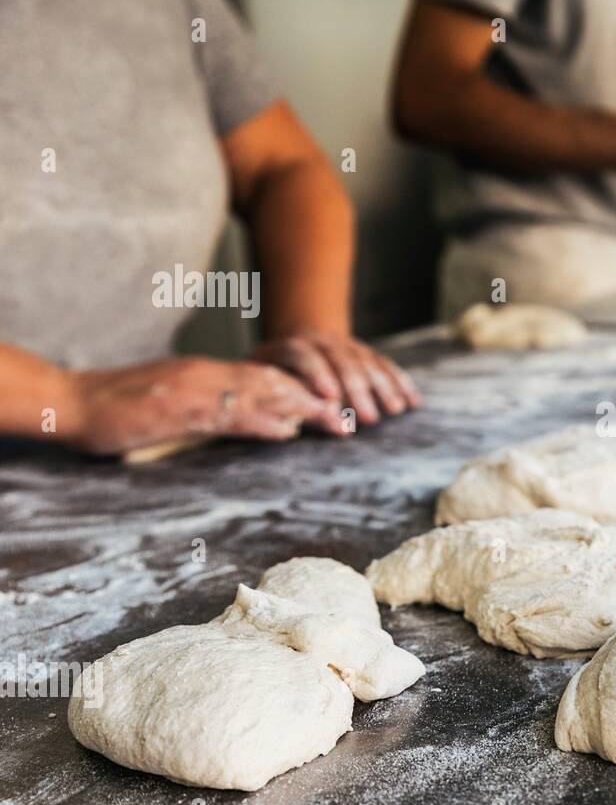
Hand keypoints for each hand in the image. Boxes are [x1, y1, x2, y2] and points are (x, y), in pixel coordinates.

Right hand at [65, 358, 341, 454]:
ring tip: (336, 422)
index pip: (268, 378)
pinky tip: (286, 430)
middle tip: (353, 415)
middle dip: (318, 398)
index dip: (307, 391)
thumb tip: (258, 422)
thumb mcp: (177, 406)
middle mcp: (208, 375)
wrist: (73, 400)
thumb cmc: (121, 407)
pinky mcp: (180, 411)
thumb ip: (216, 411)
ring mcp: (195, 391)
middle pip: (276, 382)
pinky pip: (227, 414)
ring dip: (303, 408)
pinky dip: (261, 421)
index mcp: (208, 373)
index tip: (337, 405)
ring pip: (261, 393)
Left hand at [252, 331, 420, 426]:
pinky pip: (385, 365)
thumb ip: (286, 400)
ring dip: (383, 386)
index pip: (303, 355)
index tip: (331, 398)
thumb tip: (303, 423)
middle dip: (358, 389)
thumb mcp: (270, 385)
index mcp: (289, 347)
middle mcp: (320, 341)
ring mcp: (345, 344)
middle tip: (369, 418)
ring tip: (395, 410)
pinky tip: (413, 401)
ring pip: (367, 361)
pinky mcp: (364, 352)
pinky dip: (400, 382)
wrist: (296, 345)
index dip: (317, 374)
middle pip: (341, 360)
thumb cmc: (276, 379)